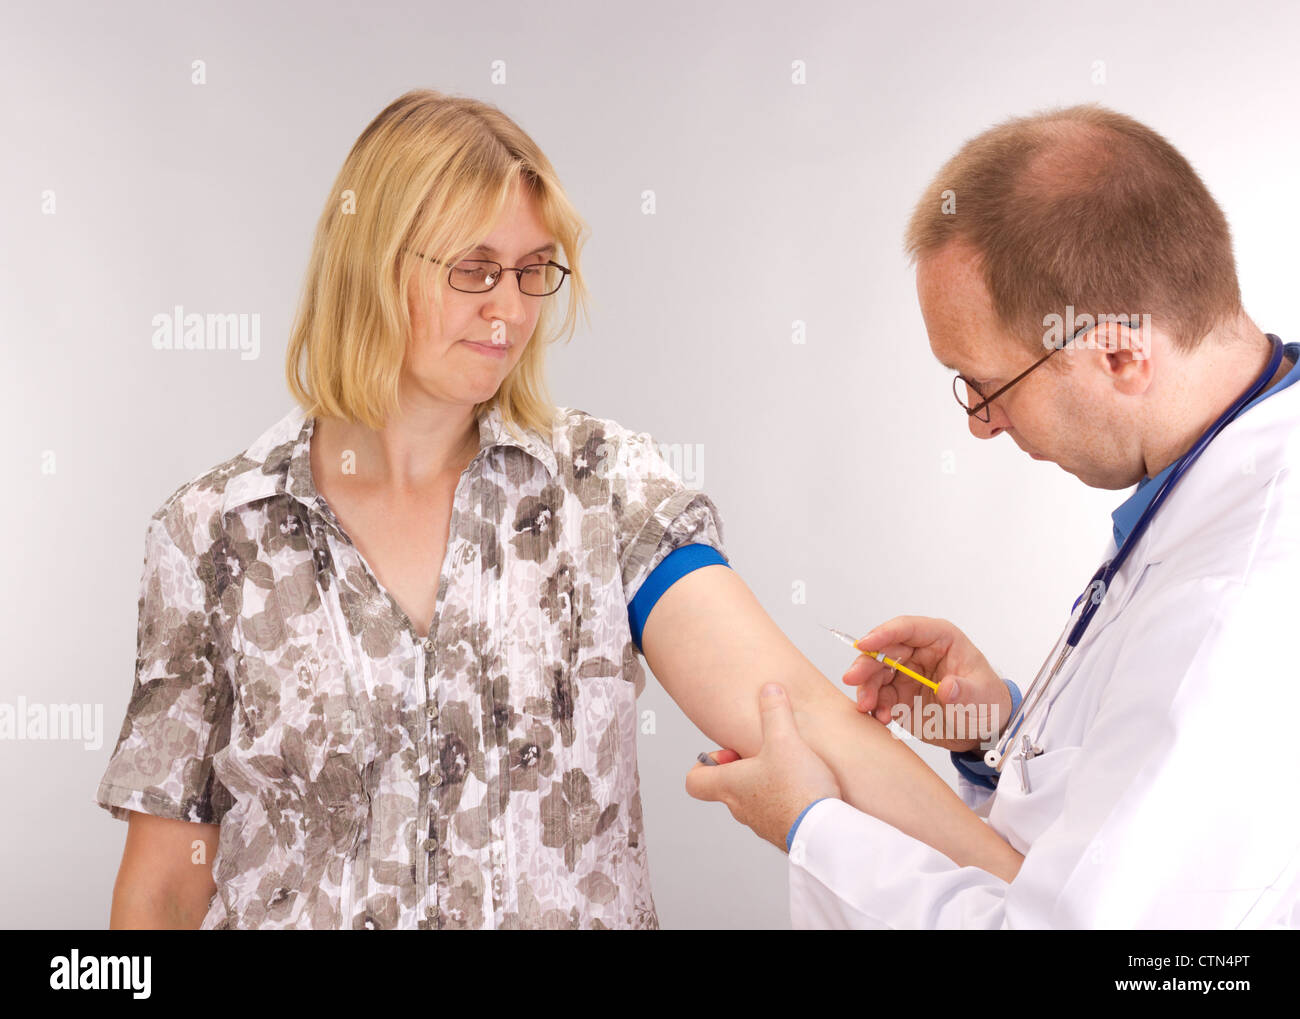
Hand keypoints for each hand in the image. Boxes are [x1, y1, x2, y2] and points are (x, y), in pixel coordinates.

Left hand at [685, 684, 840, 851]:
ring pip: (753, 800)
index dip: (704, 765)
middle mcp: (741, 808)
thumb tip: (769, 690)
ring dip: (766, 782)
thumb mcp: (784, 739)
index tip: (725, 752)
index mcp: (730, 786)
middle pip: (727, 787)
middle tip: (765, 752)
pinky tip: (808, 786)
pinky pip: (778, 812)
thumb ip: (775, 712)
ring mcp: (763, 823)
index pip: (694, 783)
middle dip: (743, 767)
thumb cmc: (797, 789)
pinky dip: (786, 798)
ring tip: (791, 766)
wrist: (824, 832)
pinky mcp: (785, 832)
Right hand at [843, 616, 1010, 751]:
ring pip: (875, 674)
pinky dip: (874, 707)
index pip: (907, 628)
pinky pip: (878, 697)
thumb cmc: (987, 701)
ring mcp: (905, 674)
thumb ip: (965, 691)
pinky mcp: (897, 695)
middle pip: (883, 650)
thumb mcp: (982, 696)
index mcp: (939, 639)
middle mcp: (917, 652)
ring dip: (867, 690)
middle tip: (853, 679)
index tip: (865, 644)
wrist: (983, 731)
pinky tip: (879, 718)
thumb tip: (947, 687)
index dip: (884, 634)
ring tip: (868, 708)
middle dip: (866, 664)